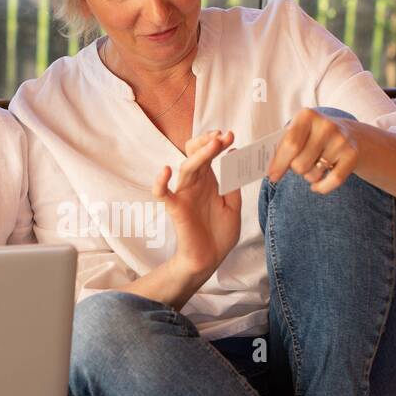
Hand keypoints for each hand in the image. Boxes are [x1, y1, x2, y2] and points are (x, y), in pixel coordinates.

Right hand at [153, 130, 241, 276]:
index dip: (217, 143)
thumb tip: (234, 155)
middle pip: (196, 155)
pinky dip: (160, 182)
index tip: (230, 135)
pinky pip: (162, 194)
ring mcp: (184, 195)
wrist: (209, 259)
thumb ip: (233, 185)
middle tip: (222, 136)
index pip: (209, 155)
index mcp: (209, 182)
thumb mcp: (234, 207)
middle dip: (208, 143)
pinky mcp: (175, 208)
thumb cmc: (220, 235)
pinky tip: (166, 171)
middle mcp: (195, 184)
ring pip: (186, 168)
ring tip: (214, 144)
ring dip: (199, 154)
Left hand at [267, 108, 359, 194]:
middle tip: (300, 164)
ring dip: (308, 176)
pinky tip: (317, 185)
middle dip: (295, 169)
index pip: (290, 145)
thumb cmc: (313, 136)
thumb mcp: (297, 133)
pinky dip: (321, 187)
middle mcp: (326, 125)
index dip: (279, 164)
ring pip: (313, 175)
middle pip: (299, 164)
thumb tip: (271, 171)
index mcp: (307, 115)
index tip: (272, 176)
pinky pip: (332, 182)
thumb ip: (282, 147)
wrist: (350, 135)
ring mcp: (341, 140)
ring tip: (314, 166)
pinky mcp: (352, 155)